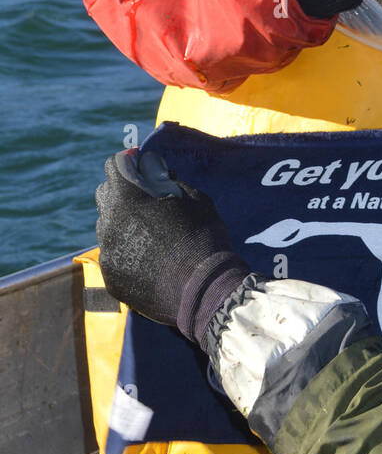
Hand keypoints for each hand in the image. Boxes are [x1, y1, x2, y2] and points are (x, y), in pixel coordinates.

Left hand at [95, 150, 250, 347]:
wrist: (205, 292)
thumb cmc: (203, 238)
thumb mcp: (193, 198)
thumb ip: (166, 179)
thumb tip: (151, 165)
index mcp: (126, 200)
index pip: (114, 166)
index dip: (130, 161)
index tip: (143, 166)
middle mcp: (108, 225)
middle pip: (104, 194)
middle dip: (122, 190)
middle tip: (148, 198)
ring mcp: (107, 254)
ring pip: (106, 225)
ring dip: (122, 221)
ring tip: (151, 231)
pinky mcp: (111, 278)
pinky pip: (112, 254)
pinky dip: (125, 249)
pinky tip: (150, 257)